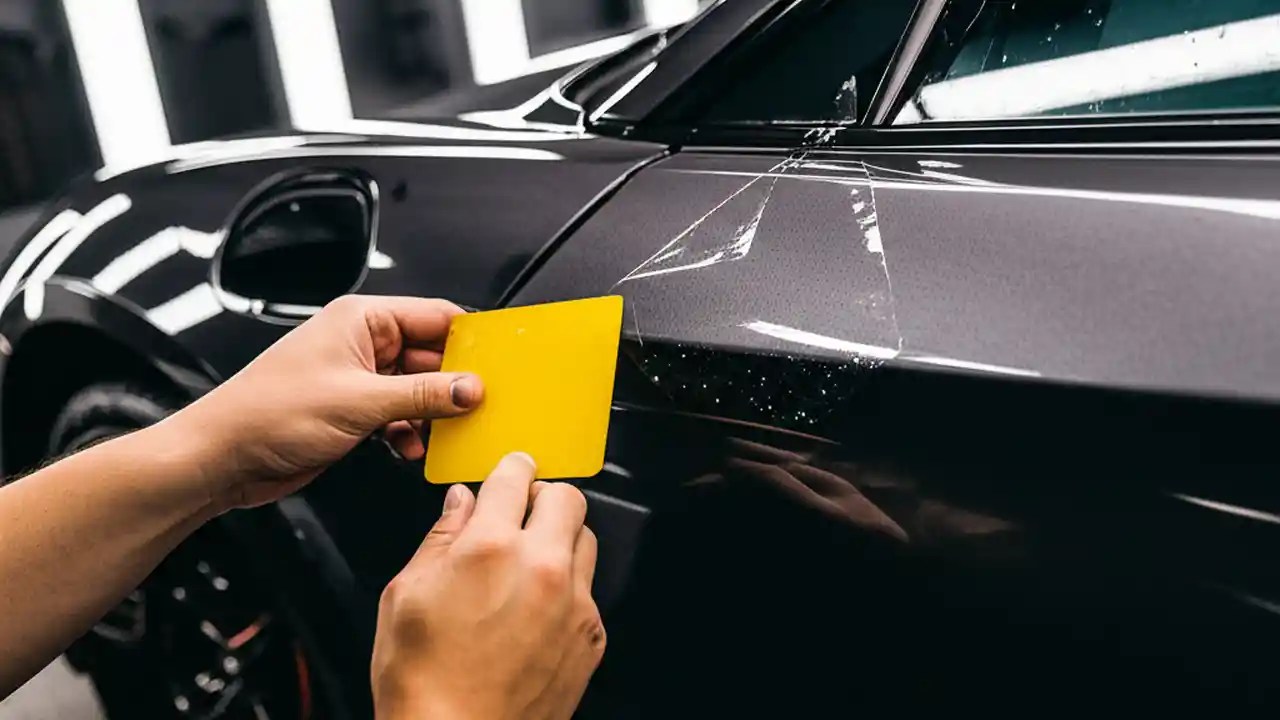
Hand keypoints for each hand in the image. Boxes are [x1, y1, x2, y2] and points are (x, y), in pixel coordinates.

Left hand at [166, 295, 483, 510]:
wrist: (222, 457)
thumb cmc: (266, 414)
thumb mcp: (359, 402)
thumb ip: (422, 396)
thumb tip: (470, 388)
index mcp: (362, 319)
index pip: (435, 316)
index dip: (470, 339)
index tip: (502, 361)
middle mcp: (362, 343)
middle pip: (432, 354)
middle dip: (456, 382)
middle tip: (483, 405)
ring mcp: (358, 377)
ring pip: (418, 388)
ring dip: (434, 412)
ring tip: (449, 431)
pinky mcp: (353, 410)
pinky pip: (400, 413)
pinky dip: (411, 430)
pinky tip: (413, 447)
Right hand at [372, 453, 604, 719]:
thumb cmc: (424, 681)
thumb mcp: (405, 595)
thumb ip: (439, 538)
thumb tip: (459, 504)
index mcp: (489, 548)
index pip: (515, 475)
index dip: (510, 468)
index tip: (509, 472)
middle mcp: (540, 567)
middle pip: (566, 496)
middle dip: (542, 496)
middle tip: (520, 514)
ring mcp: (573, 602)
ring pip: (585, 538)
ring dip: (560, 537)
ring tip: (529, 560)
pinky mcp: (591, 634)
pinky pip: (591, 587)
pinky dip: (568, 584)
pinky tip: (537, 606)